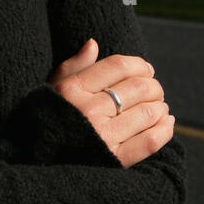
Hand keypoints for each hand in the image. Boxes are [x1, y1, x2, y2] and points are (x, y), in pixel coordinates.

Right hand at [48, 38, 174, 169]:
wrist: (37, 160)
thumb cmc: (48, 119)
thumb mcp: (53, 89)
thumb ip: (73, 66)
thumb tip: (93, 43)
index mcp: (73, 89)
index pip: (118, 66)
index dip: (139, 64)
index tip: (146, 70)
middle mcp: (89, 110)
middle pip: (139, 87)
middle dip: (154, 86)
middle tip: (154, 91)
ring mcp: (103, 136)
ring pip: (149, 112)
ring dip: (161, 107)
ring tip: (158, 108)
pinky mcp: (115, 159)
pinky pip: (151, 141)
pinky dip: (165, 129)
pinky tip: (166, 122)